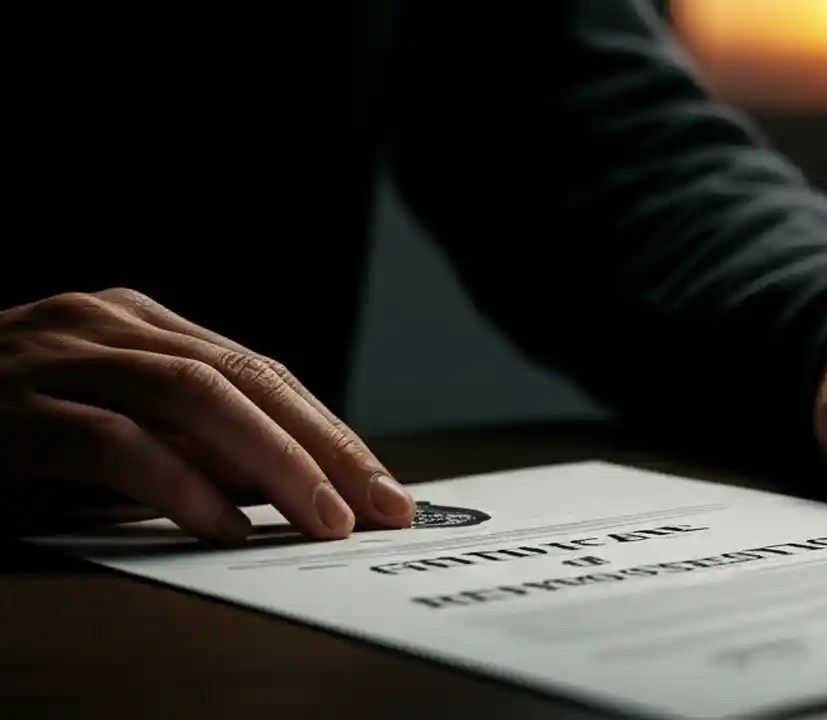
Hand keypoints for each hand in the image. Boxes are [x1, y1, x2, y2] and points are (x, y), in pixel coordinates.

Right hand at [0, 288, 416, 541]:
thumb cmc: (2, 423)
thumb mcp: (104, 417)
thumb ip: (184, 438)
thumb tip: (290, 485)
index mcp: (137, 321)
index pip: (262, 371)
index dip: (332, 430)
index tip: (385, 485)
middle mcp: (105, 323)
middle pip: (249, 377)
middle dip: (328, 446)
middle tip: (384, 506)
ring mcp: (56, 358)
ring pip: (198, 396)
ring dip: (276, 463)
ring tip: (327, 519)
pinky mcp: (10, 411)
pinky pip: (115, 444)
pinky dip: (180, 488)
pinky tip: (226, 529)